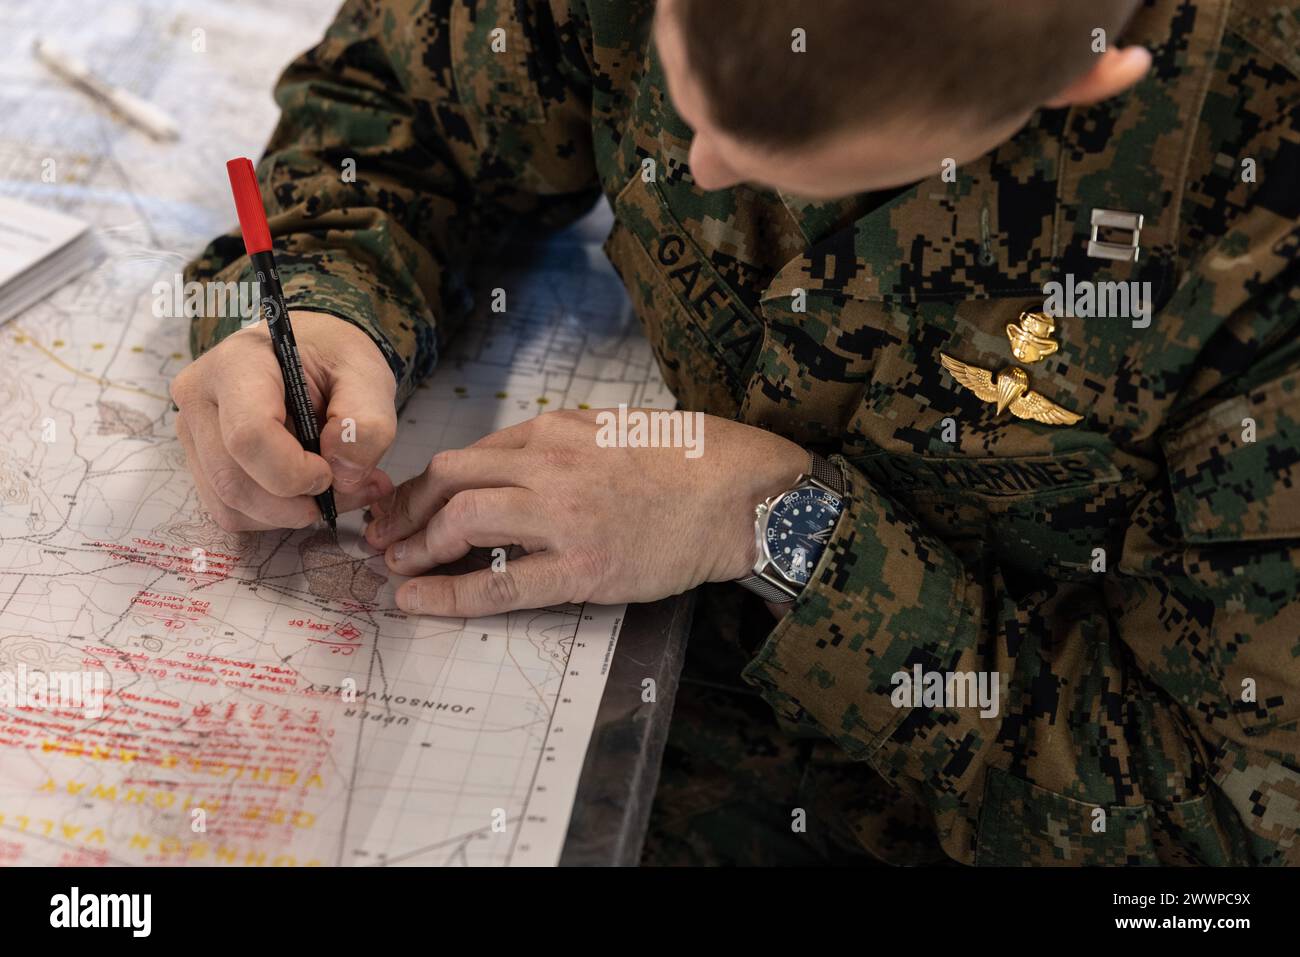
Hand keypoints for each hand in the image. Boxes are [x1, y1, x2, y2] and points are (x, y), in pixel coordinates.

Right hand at [170, 310, 396, 530]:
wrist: (313, 352)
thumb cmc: (335, 359)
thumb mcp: (367, 374)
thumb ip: (367, 423)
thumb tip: (342, 473)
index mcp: (237, 364)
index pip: (249, 436)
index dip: (295, 472)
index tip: (331, 471)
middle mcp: (200, 397)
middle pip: (234, 481)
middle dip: (296, 503)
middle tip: (345, 488)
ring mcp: (193, 432)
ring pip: (229, 505)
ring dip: (288, 514)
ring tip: (336, 490)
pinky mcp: (200, 461)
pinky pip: (230, 512)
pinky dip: (275, 516)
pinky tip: (307, 493)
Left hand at [364, 409, 809, 615]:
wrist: (736, 492)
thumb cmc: (680, 461)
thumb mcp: (609, 431)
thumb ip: (555, 446)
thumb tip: (504, 469)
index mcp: (554, 432)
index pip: (467, 455)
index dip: (422, 484)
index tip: (401, 504)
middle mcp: (549, 466)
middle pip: (449, 479)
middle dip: (403, 510)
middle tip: (381, 537)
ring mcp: (564, 518)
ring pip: (463, 522)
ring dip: (418, 547)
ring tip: (396, 568)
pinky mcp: (584, 568)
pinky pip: (501, 584)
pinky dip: (449, 595)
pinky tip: (419, 603)